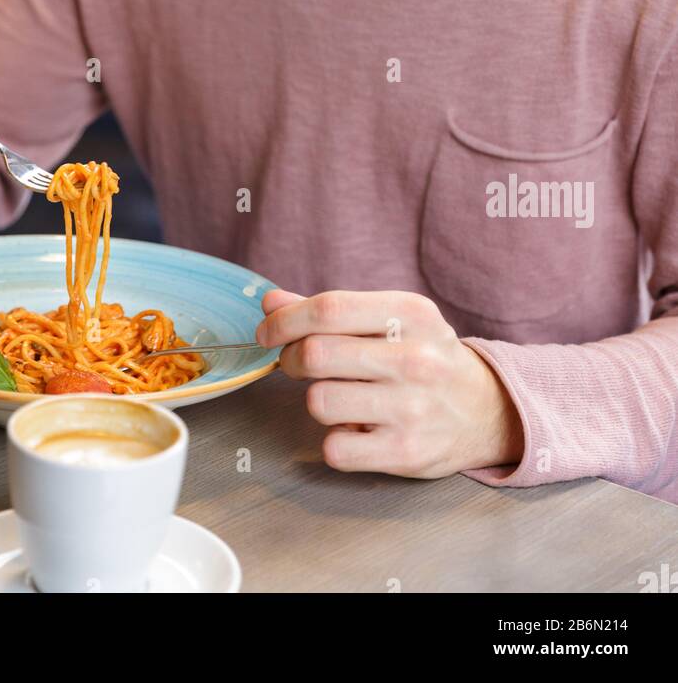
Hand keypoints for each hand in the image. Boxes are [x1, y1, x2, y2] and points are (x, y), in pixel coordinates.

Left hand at [255, 288, 523, 476]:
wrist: (486, 410)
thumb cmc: (424, 357)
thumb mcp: (390, 319)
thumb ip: (329, 311)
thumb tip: (270, 303)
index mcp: (410, 313)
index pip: (328, 309)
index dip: (284, 320)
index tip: (267, 332)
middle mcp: (415, 358)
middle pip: (316, 354)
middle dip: (292, 359)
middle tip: (298, 364)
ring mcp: (412, 408)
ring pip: (319, 402)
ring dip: (318, 400)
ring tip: (342, 396)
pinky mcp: (406, 452)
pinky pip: (335, 448)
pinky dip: (336, 440)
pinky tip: (358, 428)